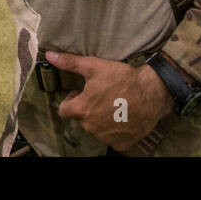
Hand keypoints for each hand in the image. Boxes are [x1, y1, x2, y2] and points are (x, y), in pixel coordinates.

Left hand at [49, 50, 174, 151]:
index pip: (63, 110)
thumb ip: (70, 63)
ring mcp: (106, 137)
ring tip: (112, 105)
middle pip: (80, 119)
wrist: (151, 93)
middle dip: (86, 109)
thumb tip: (49, 55)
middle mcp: (90, 127)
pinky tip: (122, 116)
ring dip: (99, 120)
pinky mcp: (121, 144)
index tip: (80, 93)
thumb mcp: (94, 66)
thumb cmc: (122, 79)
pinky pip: (112, 139)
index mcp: (81, 109)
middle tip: (99, 96)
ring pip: (95, 129)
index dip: (70, 100)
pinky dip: (114, 130)